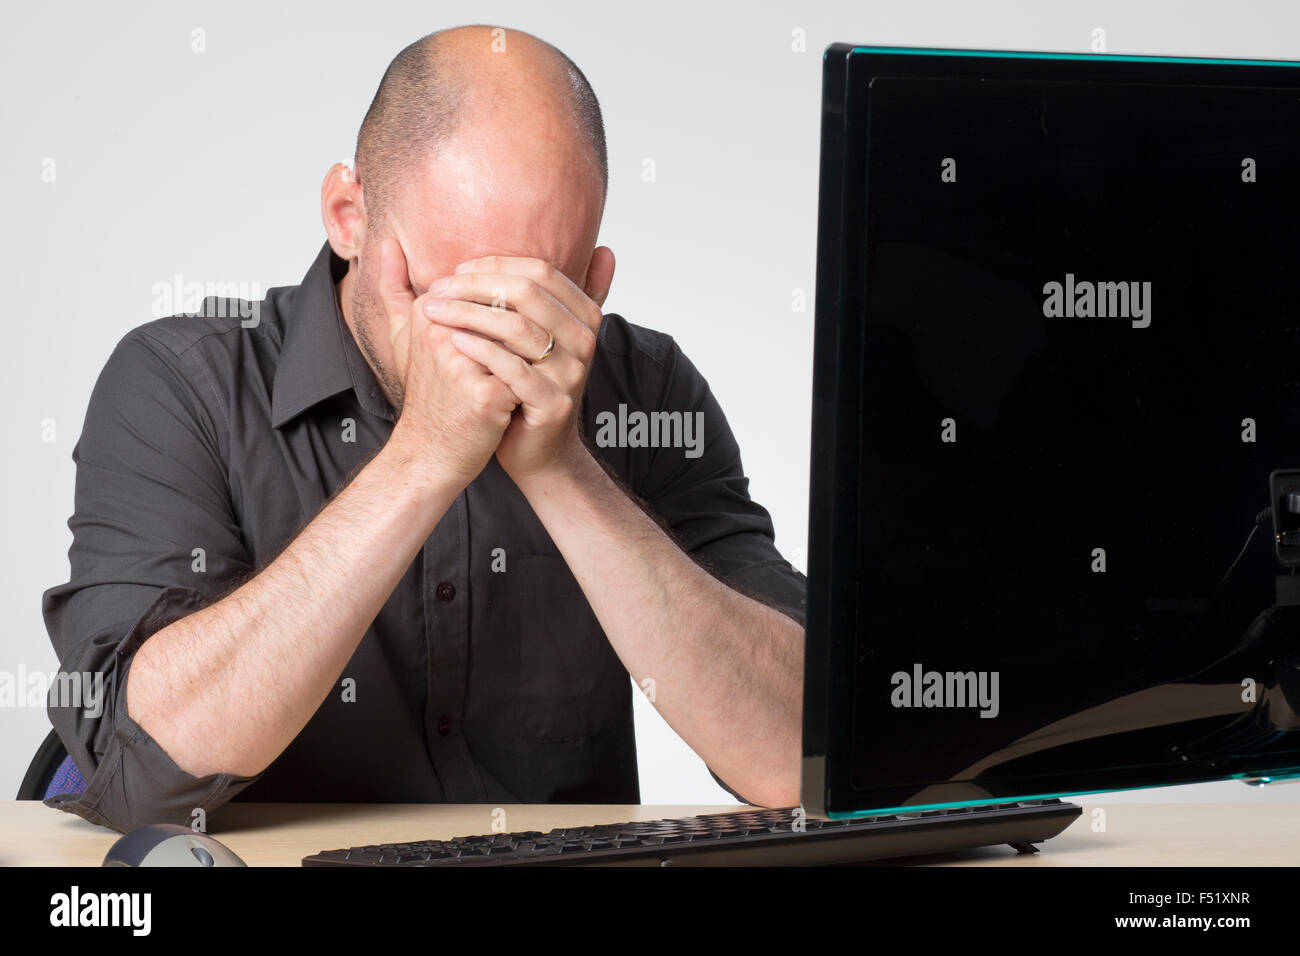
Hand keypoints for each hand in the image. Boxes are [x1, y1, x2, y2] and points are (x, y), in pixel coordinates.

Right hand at [377, 237, 519, 486]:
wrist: (430, 453)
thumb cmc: (428, 394)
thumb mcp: (404, 339)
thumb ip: (396, 289)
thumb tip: (385, 243)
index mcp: (428, 310)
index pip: (490, 288)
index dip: (516, 306)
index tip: (523, 327)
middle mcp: (442, 330)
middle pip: (510, 310)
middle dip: (533, 325)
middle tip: (540, 346)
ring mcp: (463, 362)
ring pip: (523, 340)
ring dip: (537, 351)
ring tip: (539, 367)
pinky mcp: (485, 395)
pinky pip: (528, 375)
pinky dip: (536, 380)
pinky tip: (535, 390)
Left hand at [420, 247, 615, 484]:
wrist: (537, 448)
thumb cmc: (532, 385)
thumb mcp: (553, 335)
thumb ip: (571, 294)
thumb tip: (606, 250)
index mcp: (585, 316)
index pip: (539, 271)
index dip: (494, 265)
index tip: (456, 270)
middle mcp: (585, 341)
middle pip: (528, 294)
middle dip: (475, 285)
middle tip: (437, 289)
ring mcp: (571, 373)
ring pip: (517, 328)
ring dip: (468, 314)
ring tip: (433, 311)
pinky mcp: (552, 403)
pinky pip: (512, 369)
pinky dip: (479, 351)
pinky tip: (452, 341)